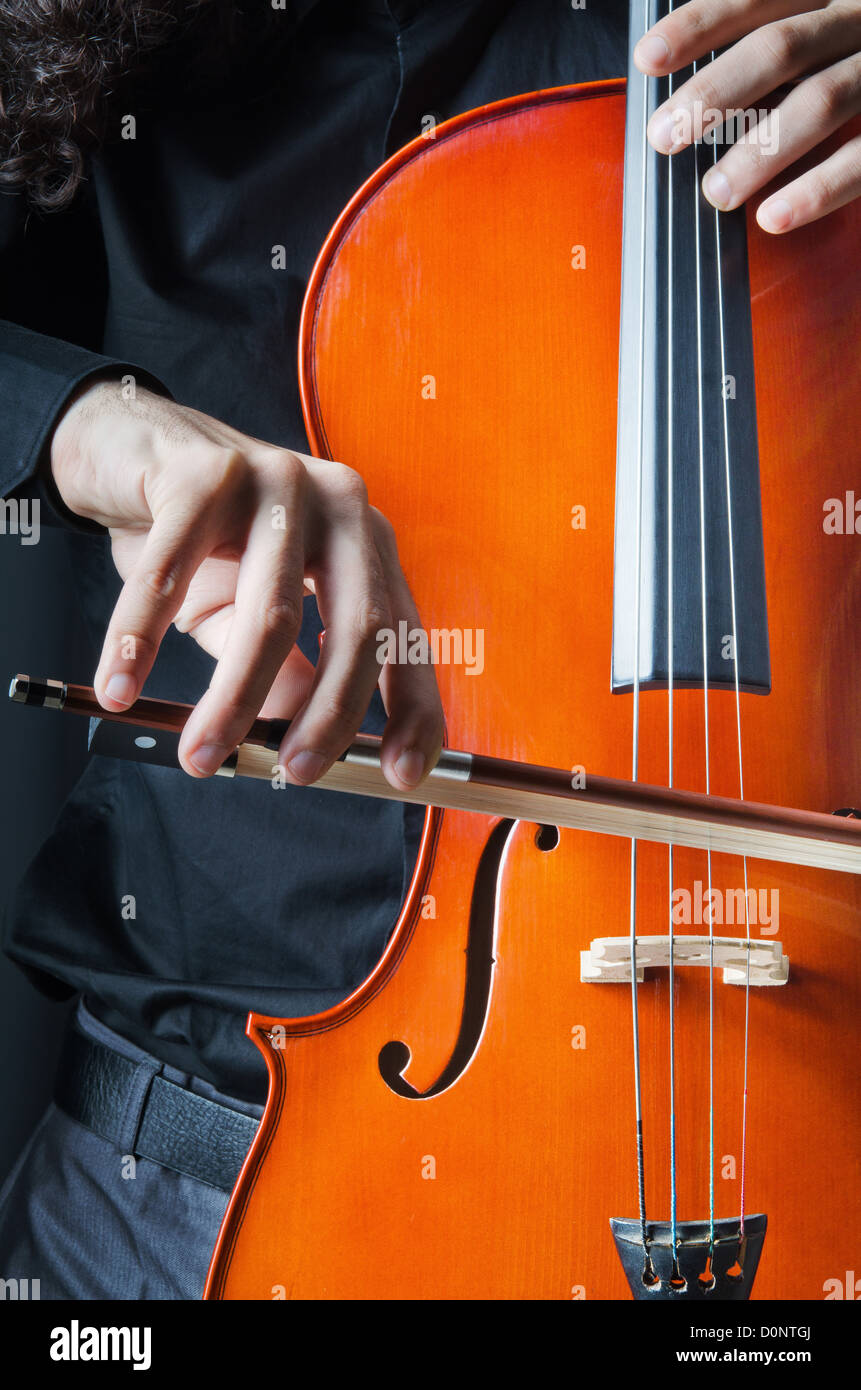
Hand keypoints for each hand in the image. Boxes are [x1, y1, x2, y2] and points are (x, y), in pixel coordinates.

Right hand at [50, 380, 443, 787]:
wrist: (132, 448)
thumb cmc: (206, 540)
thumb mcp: (250, 614)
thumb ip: (286, 668)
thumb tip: (304, 730)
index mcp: (365, 542)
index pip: (407, 635)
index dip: (413, 709)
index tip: (402, 776)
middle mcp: (338, 505)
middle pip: (358, 626)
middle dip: (332, 714)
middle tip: (296, 773)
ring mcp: (276, 481)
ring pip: (271, 612)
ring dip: (234, 699)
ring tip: (200, 754)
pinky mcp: (202, 473)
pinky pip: (170, 574)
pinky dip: (140, 641)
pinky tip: (120, 688)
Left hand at [635, 0, 860, 231]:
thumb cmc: (860, 59)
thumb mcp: (824, 33)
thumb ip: (778, 48)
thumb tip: (693, 95)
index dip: (701, 25)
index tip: (648, 60)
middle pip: (782, 46)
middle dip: (715, 94)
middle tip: (664, 137)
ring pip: (823, 100)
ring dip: (759, 151)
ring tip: (715, 192)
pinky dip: (820, 187)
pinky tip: (776, 215)